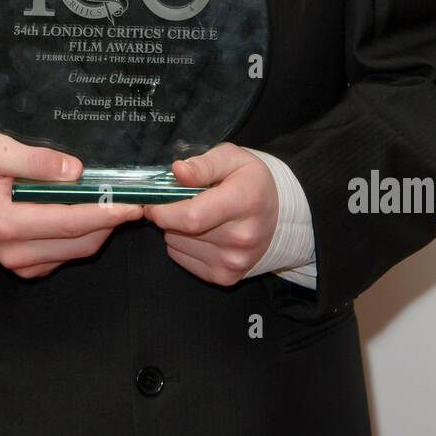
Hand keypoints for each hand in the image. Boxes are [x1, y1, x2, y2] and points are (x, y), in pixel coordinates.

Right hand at [0, 132, 143, 278]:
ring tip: (118, 205)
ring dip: (102, 230)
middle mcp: (16, 251)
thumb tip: (74, 171)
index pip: (69, 222)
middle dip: (112, 222)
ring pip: (78, 251)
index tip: (132, 203)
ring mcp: (22, 264)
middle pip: (80, 242)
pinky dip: (85, 237)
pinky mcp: (28, 268)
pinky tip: (92, 216)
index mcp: (7, 224)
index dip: (105, 213)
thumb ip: (34, 159)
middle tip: (137, 201)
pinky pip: (67, 255)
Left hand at [140, 142, 278, 284]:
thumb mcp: (232, 158)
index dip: (164, 209)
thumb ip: (203, 164)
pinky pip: (181, 258)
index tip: (156, 200)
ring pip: (176, 244)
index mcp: (245, 202)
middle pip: (180, 231)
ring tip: (198, 215)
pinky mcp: (225, 277)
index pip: (191, 217)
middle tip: (178, 201)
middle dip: (168, 214)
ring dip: (175, 229)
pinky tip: (201, 232)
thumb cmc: (251, 182)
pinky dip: (182, 244)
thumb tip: (178, 171)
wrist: (278, 216)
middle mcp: (242, 237)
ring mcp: (234, 261)